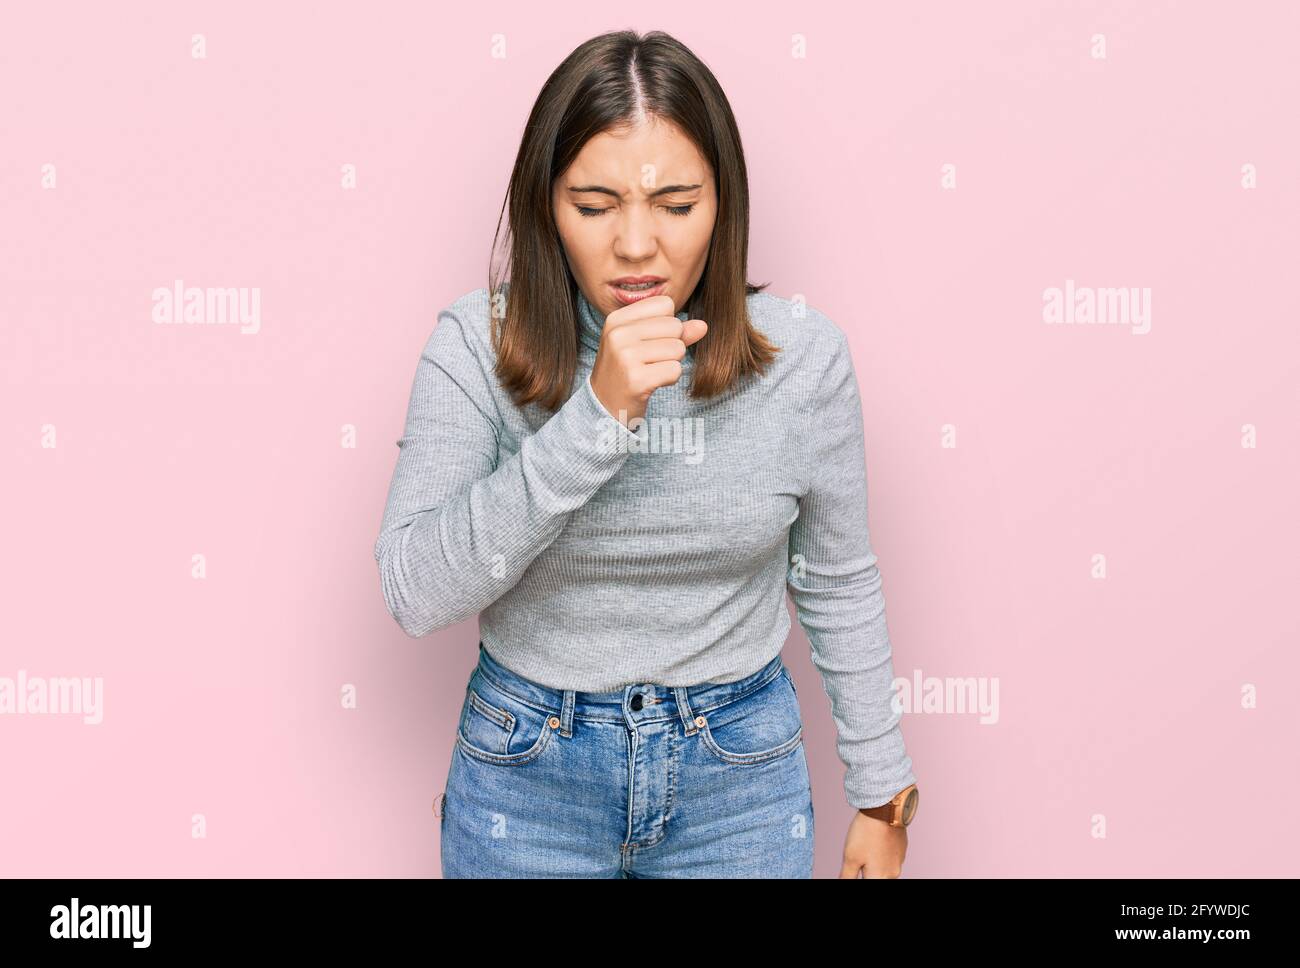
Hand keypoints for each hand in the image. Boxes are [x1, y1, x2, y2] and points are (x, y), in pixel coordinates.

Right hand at [588, 293, 707, 426]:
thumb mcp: (644, 344)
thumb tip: (703, 325)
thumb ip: (675, 332)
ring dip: (671, 363)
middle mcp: (618, 334)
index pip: (664, 304)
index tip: (648, 342)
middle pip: (674, 326)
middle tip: (649, 361)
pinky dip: (669, 379)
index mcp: (617, 319)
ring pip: (678, 348)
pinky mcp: (637, 380)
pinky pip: (675, 370)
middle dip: (671, 346)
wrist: (604, 407)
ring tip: (649, 372)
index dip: (667, 324)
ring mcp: (625, 357)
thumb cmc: (626, 371)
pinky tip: (651, 384)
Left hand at [840, 809, 907, 877]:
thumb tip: (842, 883)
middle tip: (858, 857)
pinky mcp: (902, 849)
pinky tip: (874, 842)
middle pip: (875, 877)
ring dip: (874, 865)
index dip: (858, 876)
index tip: (853, 868)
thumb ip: (847, 877)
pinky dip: (882, 855)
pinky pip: (890, 859)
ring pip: (883, 870)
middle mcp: (892, 874)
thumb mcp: (850, 857)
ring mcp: (899, 861)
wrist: (885, 810)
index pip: (867, 884)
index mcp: (878, 878)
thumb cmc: (867, 833)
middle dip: (865, 872)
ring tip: (865, 848)